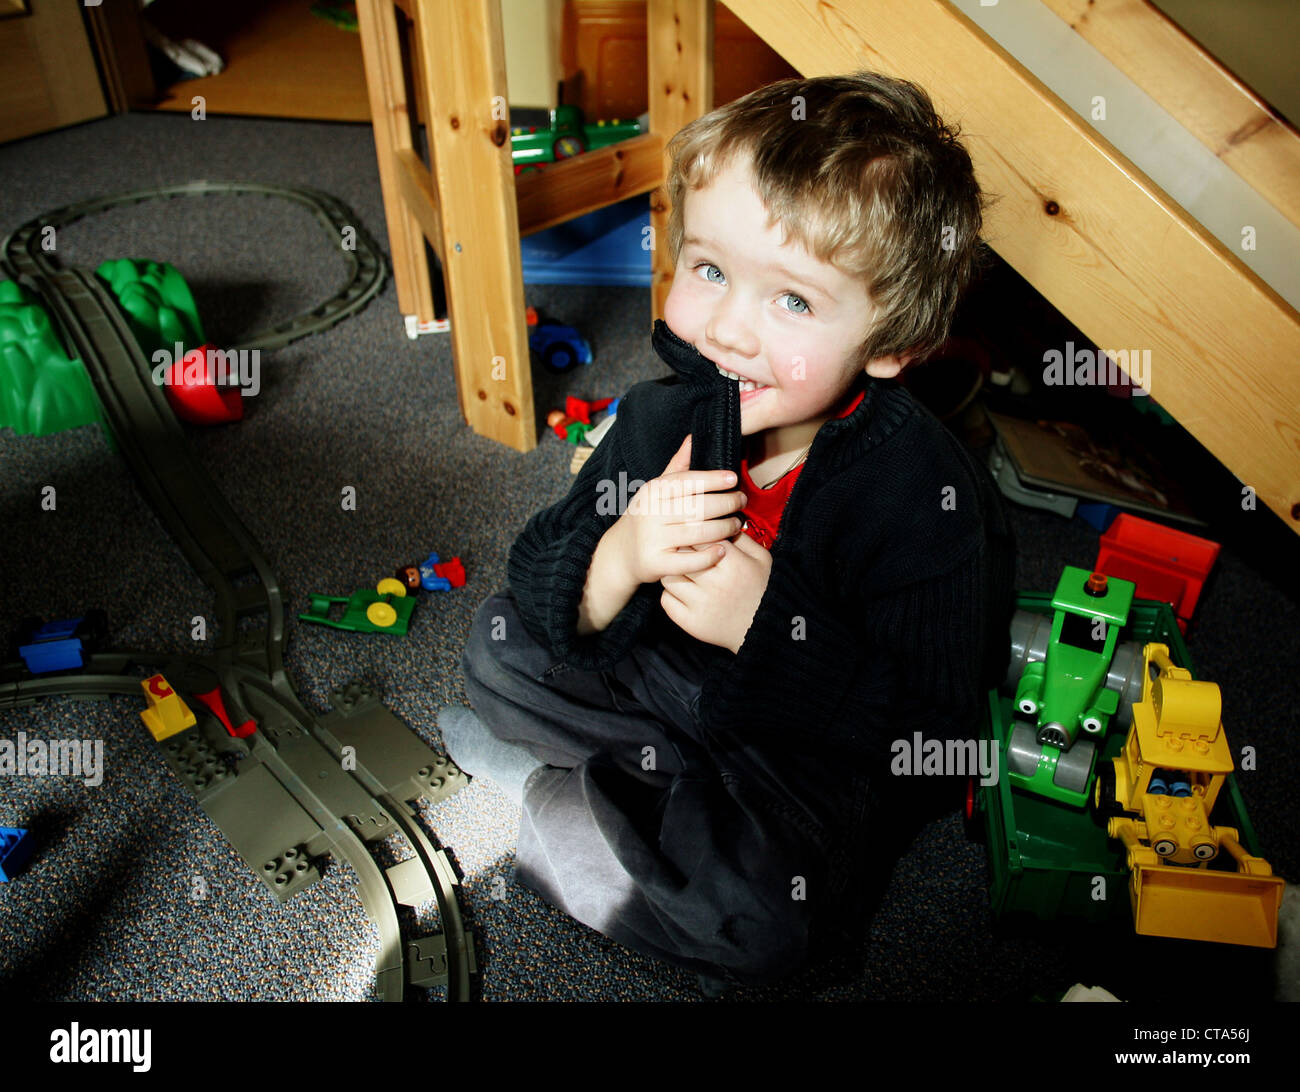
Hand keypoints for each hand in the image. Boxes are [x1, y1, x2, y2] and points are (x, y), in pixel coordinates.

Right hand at [612, 435, 746, 585]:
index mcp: (652, 492)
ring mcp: (652, 540)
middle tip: (741, 501)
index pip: (687, 481)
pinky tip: (722, 549)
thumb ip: (677, 465)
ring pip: (698, 532)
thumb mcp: (656, 489)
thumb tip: (693, 437)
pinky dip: (709, 556)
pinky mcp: (656, 563)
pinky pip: (689, 561)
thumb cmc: (646, 516)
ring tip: (737, 524)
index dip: (713, 479)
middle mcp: (650, 514)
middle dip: (726, 503)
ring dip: (724, 528)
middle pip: (698, 507)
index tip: (733, 479)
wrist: (620, 552)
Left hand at [660, 529, 772, 652]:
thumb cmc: (763, 589)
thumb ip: (741, 538)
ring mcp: (700, 605)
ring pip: (669, 577)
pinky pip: (666, 600)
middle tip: (685, 551)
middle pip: (680, 555)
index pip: (700, 537)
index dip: (694, 532)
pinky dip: (670, 593)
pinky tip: (683, 590)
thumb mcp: (762, 559)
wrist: (764, 629)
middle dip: (681, 550)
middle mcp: (715, 584)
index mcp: (733, 564)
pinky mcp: (691, 622)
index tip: (695, 534)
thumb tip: (720, 521)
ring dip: (673, 571)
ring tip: (684, 571)